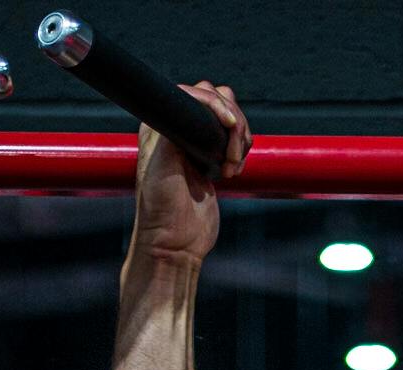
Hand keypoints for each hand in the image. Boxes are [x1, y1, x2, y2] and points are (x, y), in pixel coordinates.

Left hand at [132, 83, 250, 263]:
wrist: (175, 243)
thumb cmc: (161, 208)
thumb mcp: (162, 165)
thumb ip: (174, 131)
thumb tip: (193, 104)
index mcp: (160, 124)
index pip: (193, 93)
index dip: (214, 103)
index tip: (228, 124)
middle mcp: (178, 127)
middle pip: (216, 98)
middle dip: (232, 124)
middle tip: (230, 158)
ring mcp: (197, 142)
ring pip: (230, 117)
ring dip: (239, 140)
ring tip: (230, 168)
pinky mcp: (213, 158)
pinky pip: (236, 138)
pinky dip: (242, 150)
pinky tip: (232, 171)